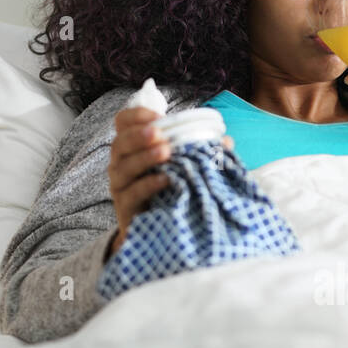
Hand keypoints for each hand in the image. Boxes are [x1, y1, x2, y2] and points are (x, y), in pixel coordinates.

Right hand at [107, 105, 233, 254]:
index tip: (159, 117)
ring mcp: (120, 185)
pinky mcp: (125, 207)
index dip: (137, 116)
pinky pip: (132, 193)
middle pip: (120, 143)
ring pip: (124, 167)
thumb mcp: (183, 167)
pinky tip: (165, 179)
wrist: (157, 231)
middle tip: (159, 134)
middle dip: (139, 136)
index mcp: (133, 147)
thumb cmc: (169, 190)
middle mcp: (121, 163)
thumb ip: (200, 152)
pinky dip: (147, 184)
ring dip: (144, 157)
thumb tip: (227, 141)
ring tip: (165, 152)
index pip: (123, 123)